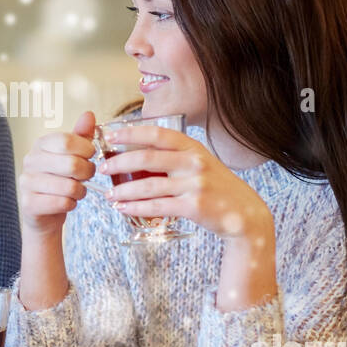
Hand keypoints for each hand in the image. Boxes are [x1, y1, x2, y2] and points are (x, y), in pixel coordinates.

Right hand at [18, 111, 97, 235]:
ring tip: (77, 191)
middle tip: (87, 176)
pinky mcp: (29, 203)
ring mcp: (26, 182)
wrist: (44, 213)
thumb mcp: (72, 155)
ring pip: (69, 186)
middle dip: (87, 172)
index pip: (67, 141)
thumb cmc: (61, 180)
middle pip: (71, 164)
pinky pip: (62, 203)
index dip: (86, 150)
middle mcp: (30, 160)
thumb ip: (81, 136)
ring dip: (80, 191)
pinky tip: (67, 202)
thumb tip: (89, 114)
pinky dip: (71, 204)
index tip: (90, 156)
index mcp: (41, 144)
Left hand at [98, 126, 273, 239]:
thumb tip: (138, 152)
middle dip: (120, 163)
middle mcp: (194, 162)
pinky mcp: (193, 206)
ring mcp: (194, 184)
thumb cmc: (216, 187)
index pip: (157, 134)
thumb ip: (176, 156)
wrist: (243, 213)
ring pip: (148, 185)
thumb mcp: (200, 162)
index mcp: (192, 147)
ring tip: (109, 194)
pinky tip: (123, 208)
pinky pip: (157, 206)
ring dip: (124, 190)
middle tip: (103, 168)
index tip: (110, 136)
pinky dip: (136, 207)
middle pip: (147, 158)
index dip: (131, 133)